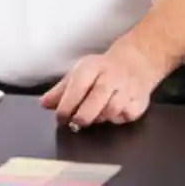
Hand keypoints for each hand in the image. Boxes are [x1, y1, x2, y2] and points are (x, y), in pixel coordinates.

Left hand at [40, 42, 164, 129]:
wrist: (136, 62)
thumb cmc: (102, 70)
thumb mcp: (79, 73)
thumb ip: (60, 91)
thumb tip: (43, 104)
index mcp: (92, 67)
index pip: (78, 86)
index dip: (67, 104)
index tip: (60, 117)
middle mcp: (111, 76)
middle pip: (97, 98)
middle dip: (84, 115)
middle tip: (75, 124)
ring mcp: (128, 88)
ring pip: (113, 109)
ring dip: (100, 118)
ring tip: (93, 117)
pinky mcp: (141, 100)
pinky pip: (128, 115)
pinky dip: (119, 119)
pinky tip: (112, 115)